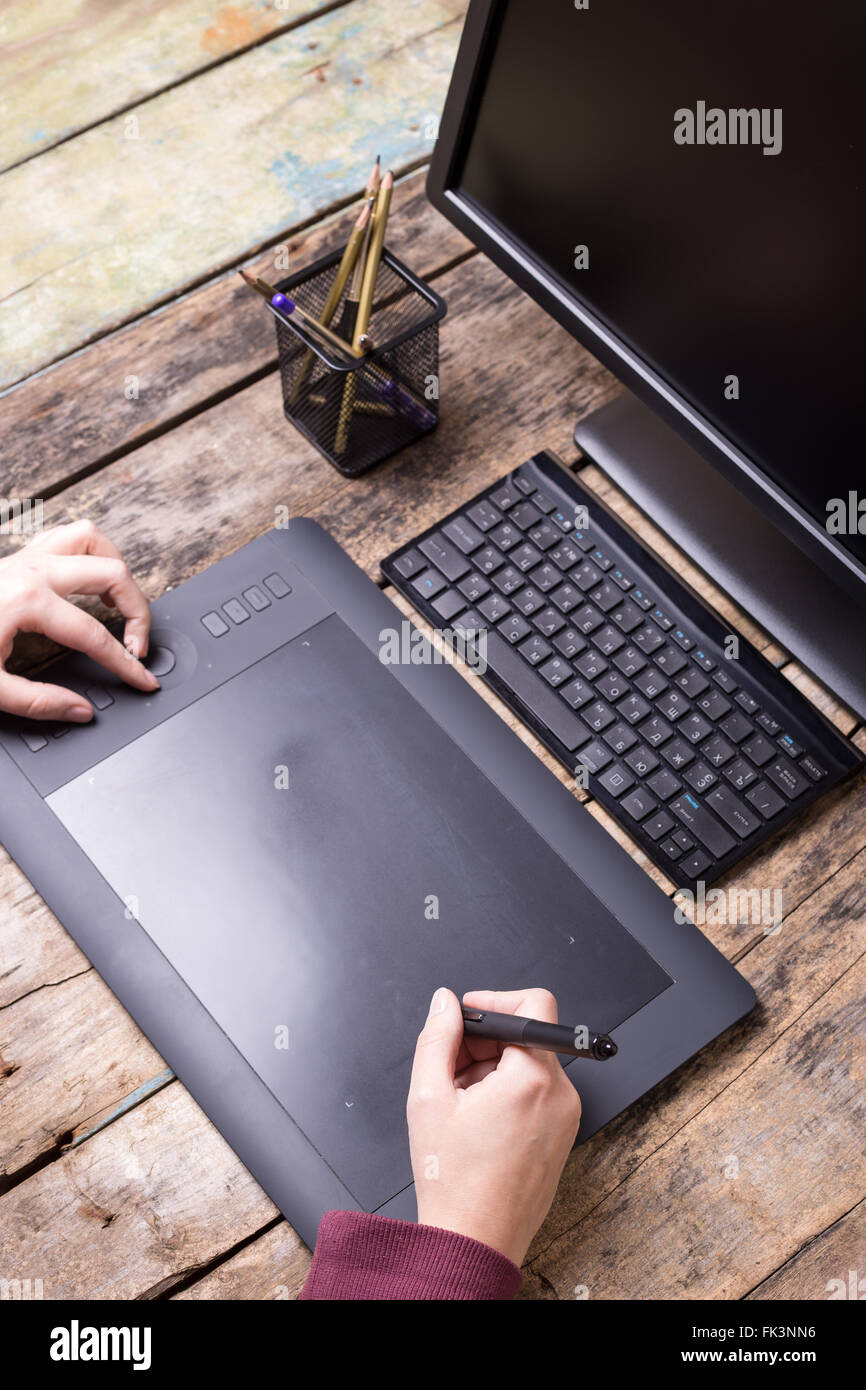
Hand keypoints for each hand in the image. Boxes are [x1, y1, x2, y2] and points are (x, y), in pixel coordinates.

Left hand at [0, 520, 158, 721]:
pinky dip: (92, 555)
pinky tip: (91, 584)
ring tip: (121, 605)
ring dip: (117, 571)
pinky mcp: (20, 555)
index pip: (96, 636)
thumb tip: (80, 711)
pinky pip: (70, 537)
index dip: (125, 665)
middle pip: (112, 575)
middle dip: (137, 613)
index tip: (142, 680)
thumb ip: (39, 703)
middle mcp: (33, 570)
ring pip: (95, 541)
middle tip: (136, 647)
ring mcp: (27, 556)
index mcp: (29, 601)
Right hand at [407, 986, 581, 1265]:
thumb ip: (437, 1038)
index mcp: (532, 1078)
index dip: (494, 1000)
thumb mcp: (429, 1098)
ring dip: (492, 1070)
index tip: (466, 1017)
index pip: (533, 1004)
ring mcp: (566, 1118)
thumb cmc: (455, 1182)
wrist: (475, 1242)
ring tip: (460, 1104)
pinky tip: (476, 1121)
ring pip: (529, 1066)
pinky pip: (536, 1094)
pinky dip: (506, 1094)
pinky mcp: (562, 1136)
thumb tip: (444, 1003)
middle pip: (526, 1036)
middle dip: (484, 1042)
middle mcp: (560, 1094)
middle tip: (450, 1068)